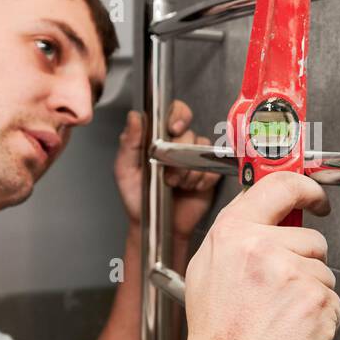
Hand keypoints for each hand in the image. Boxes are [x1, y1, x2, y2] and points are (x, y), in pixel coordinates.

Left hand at [115, 100, 220, 238]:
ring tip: (176, 184)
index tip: (174, 128)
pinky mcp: (208, 173)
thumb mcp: (125, 170)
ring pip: (202, 150)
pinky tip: (191, 188)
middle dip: (180, 153)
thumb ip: (130, 143)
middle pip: (190, 132)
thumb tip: (135, 117)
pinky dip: (202, 179)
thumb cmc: (138, 198)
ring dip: (189, 170)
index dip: (178, 115)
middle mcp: (178, 145)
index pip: (173, 112)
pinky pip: (213, 168)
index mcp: (158, 138)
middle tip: (169, 172)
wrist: (157, 226)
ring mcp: (195, 158)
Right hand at [179, 171, 339, 339]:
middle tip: (279, 289)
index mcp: (233, 233)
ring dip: (311, 291)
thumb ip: (236, 233)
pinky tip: (292, 327)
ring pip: (324, 271)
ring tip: (279, 313)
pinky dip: (320, 315)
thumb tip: (264, 211)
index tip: (315, 198)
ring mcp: (293, 275)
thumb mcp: (207, 268)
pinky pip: (333, 299)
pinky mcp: (317, 301)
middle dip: (305, 261)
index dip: (306, 188)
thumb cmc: (216, 332)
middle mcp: (263, 248)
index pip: (282, 185)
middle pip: (311, 238)